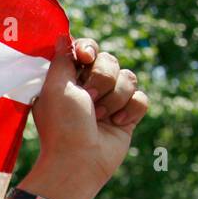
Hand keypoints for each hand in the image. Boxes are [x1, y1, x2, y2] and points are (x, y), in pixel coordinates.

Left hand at [27, 37, 148, 198]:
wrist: (79, 161)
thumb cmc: (63, 125)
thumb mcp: (55, 87)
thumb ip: (62, 60)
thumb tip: (63, 38)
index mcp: (68, 80)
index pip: (87, 50)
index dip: (89, 50)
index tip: (85, 59)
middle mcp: (89, 88)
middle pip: (111, 61)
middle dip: (103, 79)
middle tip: (89, 100)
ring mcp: (109, 102)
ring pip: (129, 78)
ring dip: (115, 98)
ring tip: (99, 117)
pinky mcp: (127, 116)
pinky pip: (141, 98)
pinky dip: (130, 111)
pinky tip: (116, 125)